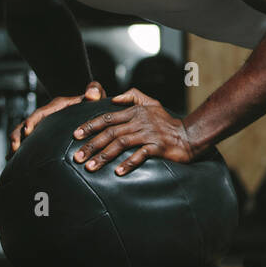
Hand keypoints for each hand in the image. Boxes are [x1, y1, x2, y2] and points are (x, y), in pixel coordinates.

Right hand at [8, 81, 106, 159]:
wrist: (89, 107)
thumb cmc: (92, 101)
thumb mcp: (95, 95)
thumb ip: (95, 91)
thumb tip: (91, 95)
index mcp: (56, 107)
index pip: (40, 113)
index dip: (32, 121)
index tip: (27, 130)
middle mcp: (46, 116)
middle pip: (26, 125)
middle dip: (18, 136)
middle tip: (15, 148)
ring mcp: (42, 127)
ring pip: (23, 135)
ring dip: (16, 144)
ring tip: (11, 157)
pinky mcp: (42, 135)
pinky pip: (28, 143)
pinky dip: (21, 152)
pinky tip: (15, 163)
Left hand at [70, 89, 195, 175]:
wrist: (189, 135)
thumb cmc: (167, 121)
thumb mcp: (151, 102)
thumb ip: (132, 95)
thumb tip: (113, 98)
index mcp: (135, 112)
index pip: (108, 117)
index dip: (90, 126)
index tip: (76, 135)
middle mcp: (140, 122)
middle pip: (110, 132)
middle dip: (92, 145)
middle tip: (77, 157)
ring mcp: (149, 134)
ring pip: (121, 143)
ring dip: (104, 156)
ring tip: (90, 167)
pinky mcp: (158, 146)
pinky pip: (140, 155)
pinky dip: (128, 163)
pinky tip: (117, 172)